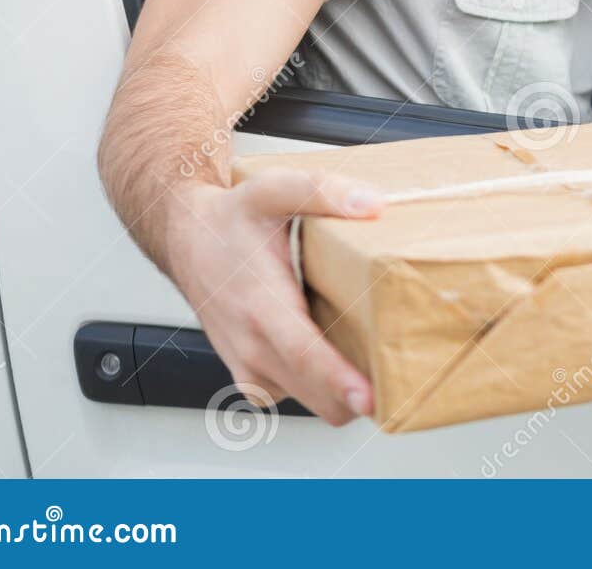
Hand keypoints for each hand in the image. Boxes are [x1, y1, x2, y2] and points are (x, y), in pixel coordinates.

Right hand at [164, 166, 384, 424]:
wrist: (187, 239)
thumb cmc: (229, 220)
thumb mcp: (273, 190)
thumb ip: (322, 191)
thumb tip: (373, 204)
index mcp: (260, 304)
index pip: (302, 353)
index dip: (338, 379)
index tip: (370, 397)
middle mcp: (252, 345)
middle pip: (315, 394)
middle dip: (359, 395)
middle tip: (403, 375)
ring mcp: (249, 365)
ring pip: (310, 401)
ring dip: (342, 392)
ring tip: (378, 362)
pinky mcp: (251, 373)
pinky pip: (294, 394)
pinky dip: (320, 388)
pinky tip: (339, 356)